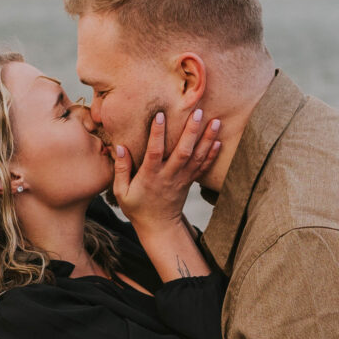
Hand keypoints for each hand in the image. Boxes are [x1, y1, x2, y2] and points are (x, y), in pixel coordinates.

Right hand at [112, 109, 220, 232]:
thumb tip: (120, 147)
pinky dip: (212, 154)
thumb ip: (120, 169)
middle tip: (197, 112)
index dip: (157, 134)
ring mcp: (182, 179)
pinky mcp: (189, 182)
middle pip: (182, 151)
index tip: (160, 115)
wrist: (158, 226)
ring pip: (197, 157)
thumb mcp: (121, 192)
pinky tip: (219, 141)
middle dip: (191, 131)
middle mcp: (169, 175)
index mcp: (150, 176)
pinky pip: (203, 167)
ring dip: (207, 139)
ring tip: (216, 121)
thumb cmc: (136, 207)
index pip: (154, 152)